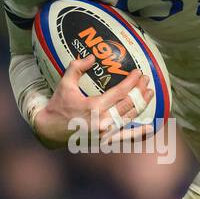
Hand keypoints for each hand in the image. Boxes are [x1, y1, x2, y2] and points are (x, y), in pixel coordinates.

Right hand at [33, 56, 154, 147]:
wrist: (49, 131)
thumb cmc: (57, 106)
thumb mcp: (65, 84)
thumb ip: (77, 67)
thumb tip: (92, 56)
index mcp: (94, 106)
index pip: (120, 92)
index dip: (132, 81)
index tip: (139, 73)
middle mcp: (102, 121)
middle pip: (128, 103)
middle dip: (140, 90)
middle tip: (147, 80)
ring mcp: (105, 133)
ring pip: (130, 117)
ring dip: (142, 105)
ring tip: (149, 93)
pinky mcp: (104, 142)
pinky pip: (125, 137)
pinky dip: (138, 133)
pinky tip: (150, 127)